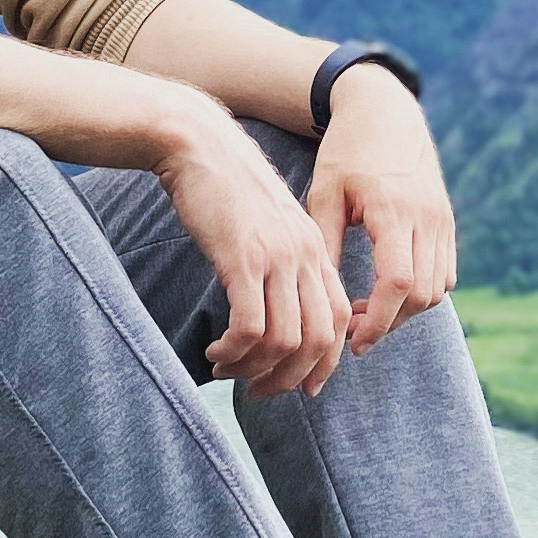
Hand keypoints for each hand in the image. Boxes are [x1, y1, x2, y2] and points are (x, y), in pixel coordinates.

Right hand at [155, 102, 355, 395]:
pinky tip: (215, 352)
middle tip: (258, 392)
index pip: (339, 320)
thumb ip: (278, 265)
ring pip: (286, 340)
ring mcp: (277, 257)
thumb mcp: (265, 228)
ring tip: (227, 371)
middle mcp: (304, 256)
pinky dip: (235, 351)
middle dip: (291, 378)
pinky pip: (250, 327)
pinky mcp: (243, 259)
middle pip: (319, 339)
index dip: (324, 362)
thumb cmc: (223, 190)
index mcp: (314, 250)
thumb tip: (273, 316)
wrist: (198, 145)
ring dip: (256, 369)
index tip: (300, 385)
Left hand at [309, 66, 458, 354]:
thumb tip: (320, 298)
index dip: (378, 321)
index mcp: (393, 210)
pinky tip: (388, 290)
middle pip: (422, 295)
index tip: (352, 340)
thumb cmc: (346, 151)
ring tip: (369, 311)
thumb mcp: (324, 193)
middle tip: (353, 328)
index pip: (398, 283)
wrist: (386, 111)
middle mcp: (427, 218)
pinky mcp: (447, 221)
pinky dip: (422, 292)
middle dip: (390, 322)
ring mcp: (443, 220)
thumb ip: (323, 244)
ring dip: (406, 310)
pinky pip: (445, 273)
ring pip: (438, 288)